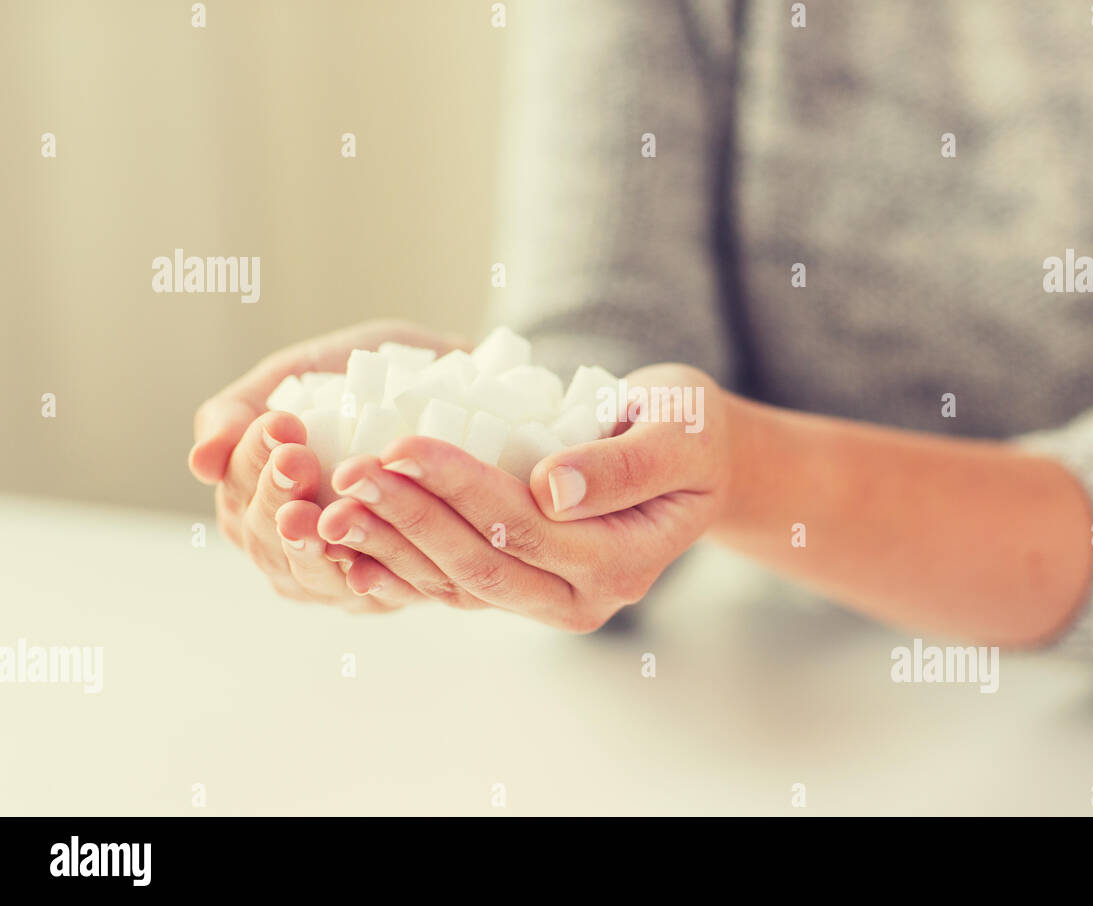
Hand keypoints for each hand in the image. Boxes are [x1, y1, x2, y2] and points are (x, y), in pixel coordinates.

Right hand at [188, 319, 466, 610]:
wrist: (451, 381)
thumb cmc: (362, 378)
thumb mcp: (292, 378)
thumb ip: (236, 414)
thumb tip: (199, 463)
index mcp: (255, 495)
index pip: (238, 487)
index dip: (253, 461)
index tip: (280, 425)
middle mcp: (290, 542)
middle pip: (266, 536)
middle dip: (278, 497)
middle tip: (297, 458)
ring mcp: (338, 573)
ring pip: (310, 572)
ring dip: (313, 542)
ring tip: (318, 511)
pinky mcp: (395, 590)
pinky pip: (373, 596)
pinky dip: (365, 582)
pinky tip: (364, 567)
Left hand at [319, 363, 730, 628]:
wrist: (694, 457)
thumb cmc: (691, 429)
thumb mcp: (680, 430)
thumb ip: (623, 464)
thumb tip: (550, 488)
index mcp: (625, 562)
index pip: (527, 528)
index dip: (461, 489)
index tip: (402, 444)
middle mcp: (586, 598)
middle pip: (483, 566)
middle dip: (410, 520)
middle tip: (348, 475)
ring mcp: (552, 600)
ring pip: (460, 584)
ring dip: (392, 547)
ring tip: (331, 507)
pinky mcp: (523, 585)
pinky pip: (455, 584)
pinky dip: (400, 566)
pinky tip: (350, 543)